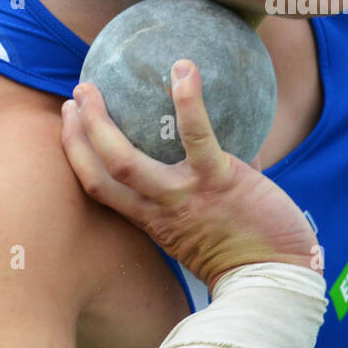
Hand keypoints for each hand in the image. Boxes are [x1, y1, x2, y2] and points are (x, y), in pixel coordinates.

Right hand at [61, 60, 319, 292]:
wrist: (277, 279)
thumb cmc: (250, 251)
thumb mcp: (207, 228)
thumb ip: (201, 192)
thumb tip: (223, 147)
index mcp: (152, 220)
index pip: (99, 188)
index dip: (78, 154)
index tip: (69, 125)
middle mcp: (159, 210)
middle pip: (100, 172)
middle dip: (79, 133)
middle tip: (73, 97)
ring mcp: (184, 196)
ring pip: (126, 159)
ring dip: (102, 121)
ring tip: (98, 84)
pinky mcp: (219, 181)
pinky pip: (196, 135)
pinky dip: (188, 100)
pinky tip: (184, 68)